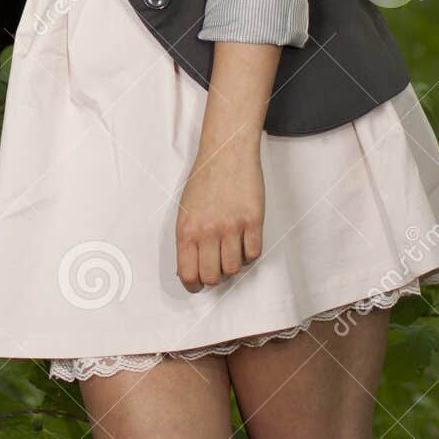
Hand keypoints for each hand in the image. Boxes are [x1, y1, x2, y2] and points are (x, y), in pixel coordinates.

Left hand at [175, 142, 264, 291]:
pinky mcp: (253, 221)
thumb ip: (187, 237)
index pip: (188, 273)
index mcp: (186, 229)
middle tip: (216, 267)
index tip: (197, 284)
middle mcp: (208, 231)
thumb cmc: (205, 179)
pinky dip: (249, 253)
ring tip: (230, 249)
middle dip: (214, 277)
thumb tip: (190, 267)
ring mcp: (231, 227)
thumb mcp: (185, 209)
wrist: (226, 153)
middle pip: (212, 277)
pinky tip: (244, 240)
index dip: (193, 285)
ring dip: (232, 264)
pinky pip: (253, 253)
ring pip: (233, 268)